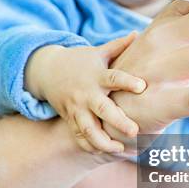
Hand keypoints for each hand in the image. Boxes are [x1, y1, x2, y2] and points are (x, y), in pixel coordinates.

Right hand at [25, 32, 145, 152]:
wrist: (46, 71)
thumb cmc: (80, 61)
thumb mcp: (97, 52)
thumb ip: (118, 46)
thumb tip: (138, 33)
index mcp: (97, 76)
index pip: (114, 78)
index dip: (128, 81)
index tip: (142, 86)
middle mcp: (87, 94)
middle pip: (102, 109)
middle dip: (118, 121)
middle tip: (134, 131)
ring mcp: (77, 109)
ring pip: (88, 129)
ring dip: (103, 142)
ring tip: (120, 148)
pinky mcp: (70, 120)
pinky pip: (79, 137)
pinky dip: (90, 147)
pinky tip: (106, 154)